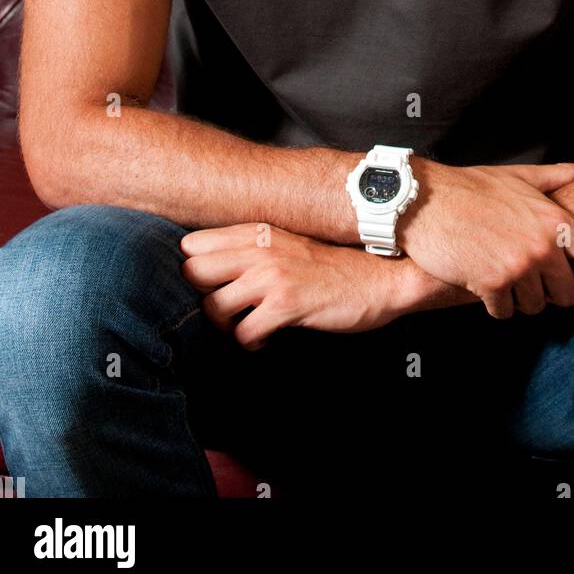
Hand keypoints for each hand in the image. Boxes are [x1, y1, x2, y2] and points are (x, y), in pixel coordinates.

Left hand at [179, 222, 400, 347]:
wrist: (380, 277)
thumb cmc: (333, 265)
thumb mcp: (288, 242)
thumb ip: (251, 248)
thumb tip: (208, 267)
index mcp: (257, 230)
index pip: (192, 244)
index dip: (196, 269)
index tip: (213, 284)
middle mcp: (259, 248)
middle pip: (192, 273)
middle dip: (204, 297)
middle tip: (227, 307)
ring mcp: (272, 276)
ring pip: (212, 307)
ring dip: (225, 325)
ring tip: (245, 325)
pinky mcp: (286, 304)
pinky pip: (242, 334)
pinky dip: (250, 343)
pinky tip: (265, 338)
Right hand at [397, 160, 573, 319]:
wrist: (423, 201)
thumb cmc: (471, 187)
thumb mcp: (521, 176)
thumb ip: (562, 175)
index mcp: (556, 219)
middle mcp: (542, 246)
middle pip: (570, 295)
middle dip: (553, 290)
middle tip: (534, 277)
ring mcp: (517, 268)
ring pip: (536, 307)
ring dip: (522, 297)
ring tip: (506, 274)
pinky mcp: (491, 285)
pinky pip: (505, 312)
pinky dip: (495, 303)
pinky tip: (485, 280)